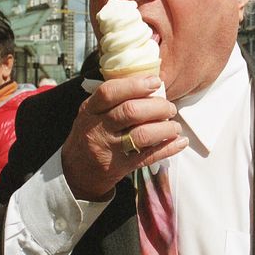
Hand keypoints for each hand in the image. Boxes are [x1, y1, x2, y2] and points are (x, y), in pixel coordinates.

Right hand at [62, 74, 187, 200]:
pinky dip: (167, 148)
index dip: (135, 85)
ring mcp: (108, 149)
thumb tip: (148, 82)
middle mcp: (97, 129)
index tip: (155, 81)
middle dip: (157, 107)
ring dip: (164, 128)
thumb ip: (113, 100)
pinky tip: (179, 142)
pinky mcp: (119, 168)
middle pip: (130, 112)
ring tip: (175, 126)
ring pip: (141, 135)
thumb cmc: (89, 135)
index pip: (109, 92)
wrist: (75, 172)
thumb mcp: (91, 114)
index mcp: (90, 110)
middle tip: (170, 108)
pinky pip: (147, 157)